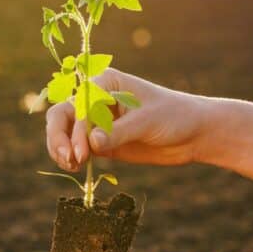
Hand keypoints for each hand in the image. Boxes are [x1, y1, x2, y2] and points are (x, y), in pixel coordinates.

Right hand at [46, 68, 217, 171]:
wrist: (193, 134)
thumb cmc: (175, 116)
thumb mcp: (147, 121)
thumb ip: (118, 132)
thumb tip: (91, 143)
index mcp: (106, 83)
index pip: (78, 104)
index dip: (77, 129)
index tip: (84, 152)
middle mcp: (95, 99)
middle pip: (62, 115)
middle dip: (59, 137)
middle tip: (70, 159)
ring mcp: (96, 121)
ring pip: (64, 132)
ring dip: (61, 149)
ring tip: (72, 166)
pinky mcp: (99, 141)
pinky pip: (76, 148)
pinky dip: (71, 158)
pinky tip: (76, 168)